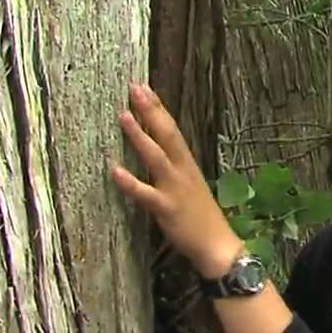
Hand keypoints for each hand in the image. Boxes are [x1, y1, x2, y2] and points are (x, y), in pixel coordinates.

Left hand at [111, 83, 242, 276]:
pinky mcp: (167, 209)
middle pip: (166, 135)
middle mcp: (182, 171)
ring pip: (156, 157)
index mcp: (187, 164)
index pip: (172, 129)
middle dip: (151, 111)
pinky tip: (114, 170)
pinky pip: (145, 194)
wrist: (218, 246)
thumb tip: (154, 148)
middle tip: (135, 88)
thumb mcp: (189, 185)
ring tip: (124, 116)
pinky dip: (129, 182)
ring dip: (139, 136)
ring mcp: (174, 189)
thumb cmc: (200, 216)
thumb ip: (173, 167)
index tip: (144, 86)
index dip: (158, 108)